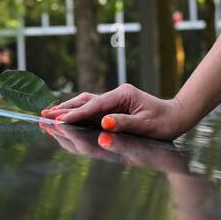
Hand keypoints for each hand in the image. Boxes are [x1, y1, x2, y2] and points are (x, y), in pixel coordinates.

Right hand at [41, 83, 194, 139]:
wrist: (176, 117)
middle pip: (85, 102)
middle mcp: (116, 94)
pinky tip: (66, 116)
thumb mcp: (146, 124)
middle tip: (44, 117)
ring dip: (67, 110)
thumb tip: (104, 123)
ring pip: (86, 104)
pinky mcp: (114, 107)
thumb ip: (124, 123)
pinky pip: (91, 110)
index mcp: (123, 95)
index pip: (94, 106)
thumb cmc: (163, 122)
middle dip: (65, 110)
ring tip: (48, 115)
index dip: (76, 115)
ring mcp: (114, 100)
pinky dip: (77, 113)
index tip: (60, 122)